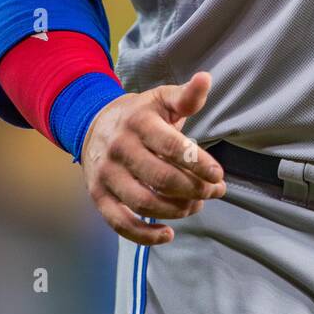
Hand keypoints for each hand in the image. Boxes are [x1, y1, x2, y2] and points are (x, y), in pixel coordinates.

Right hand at [79, 70, 225, 245]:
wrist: (94, 123)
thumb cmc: (140, 115)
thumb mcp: (162, 99)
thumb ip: (187, 96)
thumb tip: (206, 78)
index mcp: (139, 122)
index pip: (171, 146)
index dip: (198, 163)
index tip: (219, 175)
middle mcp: (120, 148)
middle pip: (160, 178)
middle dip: (194, 189)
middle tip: (214, 192)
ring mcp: (107, 174)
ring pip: (143, 202)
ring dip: (176, 211)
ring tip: (196, 206)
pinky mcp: (98, 195)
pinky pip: (120, 223)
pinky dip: (144, 235)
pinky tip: (167, 233)